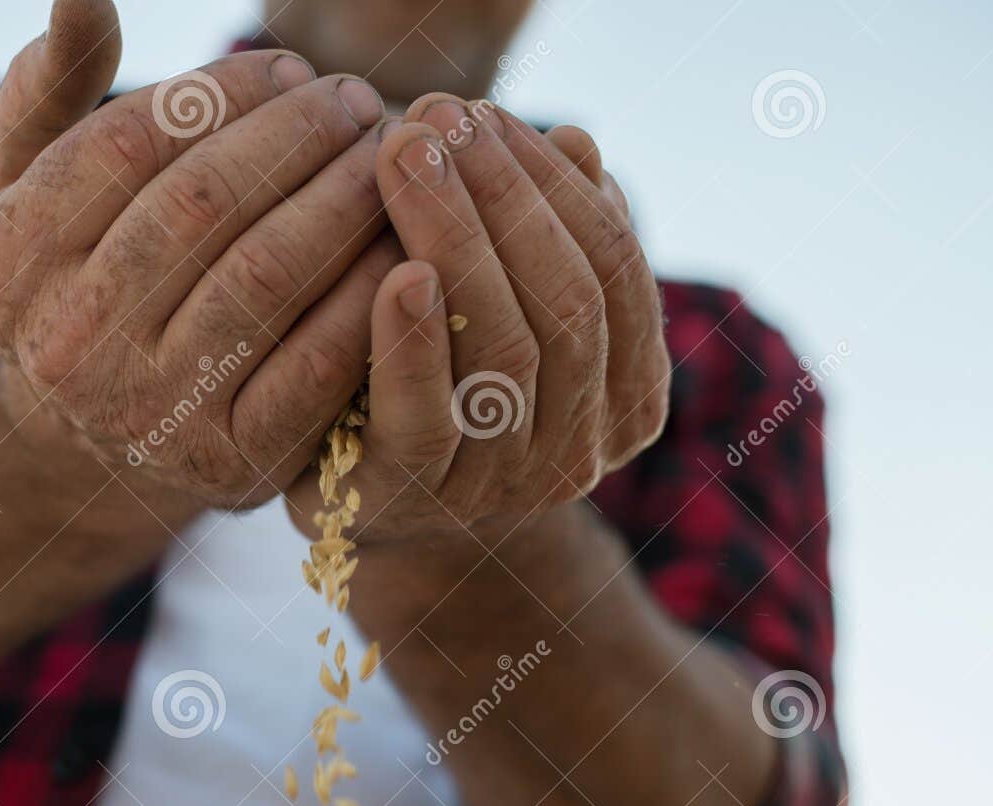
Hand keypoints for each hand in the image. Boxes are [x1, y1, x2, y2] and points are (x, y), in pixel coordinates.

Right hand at [0, 0, 399, 508]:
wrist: (112, 438)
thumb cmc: (83, 281)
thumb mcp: (30, 191)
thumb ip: (48, 90)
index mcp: (10, 265)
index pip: (123, 148)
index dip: (220, 95)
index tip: (288, 68)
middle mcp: (69, 347)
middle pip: (200, 206)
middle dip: (295, 136)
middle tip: (356, 101)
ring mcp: (153, 414)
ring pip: (265, 276)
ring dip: (344, 198)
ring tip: (390, 154)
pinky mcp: (237, 464)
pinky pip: (319, 364)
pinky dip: (372, 294)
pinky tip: (406, 243)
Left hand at [287, 98, 669, 546]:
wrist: (365, 503)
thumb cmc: (444, 378)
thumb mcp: (511, 307)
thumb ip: (551, 239)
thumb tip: (577, 142)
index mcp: (627, 398)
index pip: (615, 270)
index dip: (557, 186)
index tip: (490, 115)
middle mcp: (577, 452)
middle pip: (567, 304)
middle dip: (504, 197)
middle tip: (437, 117)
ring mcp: (498, 484)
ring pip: (504, 352)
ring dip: (456, 238)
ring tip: (404, 155)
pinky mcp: (411, 498)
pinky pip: (425, 420)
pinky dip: (413, 342)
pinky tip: (397, 271)